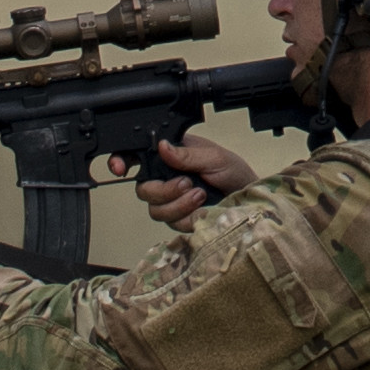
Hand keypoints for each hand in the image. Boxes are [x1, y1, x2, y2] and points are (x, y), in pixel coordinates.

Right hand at [111, 135, 256, 232]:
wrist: (249, 201)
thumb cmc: (234, 173)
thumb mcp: (213, 156)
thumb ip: (186, 154)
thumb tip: (162, 146)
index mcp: (170, 155)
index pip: (137, 157)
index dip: (122, 161)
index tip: (121, 168)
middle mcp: (166, 178)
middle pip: (142, 188)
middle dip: (162, 189)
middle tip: (186, 183)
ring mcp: (171, 200)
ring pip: (154, 208)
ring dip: (177, 203)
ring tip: (199, 194)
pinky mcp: (180, 219)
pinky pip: (170, 222)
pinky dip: (186, 215)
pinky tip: (201, 207)